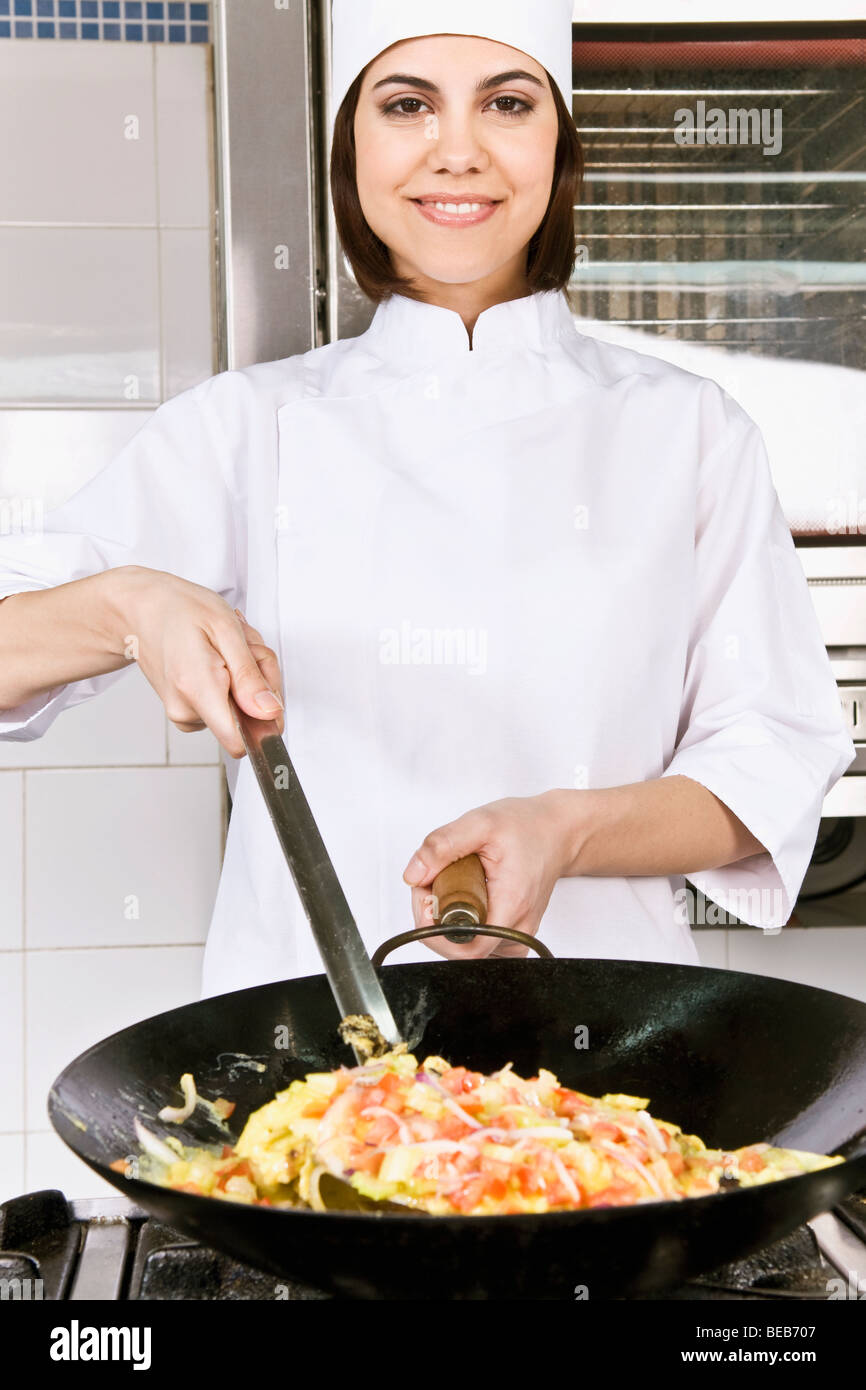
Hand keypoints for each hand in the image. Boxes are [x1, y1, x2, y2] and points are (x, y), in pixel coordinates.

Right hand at [117, 567, 284, 758]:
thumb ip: (249, 677)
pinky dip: (233, 680)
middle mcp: (185, 710)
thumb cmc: (181, 610)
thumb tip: (270, 712)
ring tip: (225, 648)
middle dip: (259, 682)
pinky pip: (226, 705)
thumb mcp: (227, 629)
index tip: (264, 690)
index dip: (264, 721)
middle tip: (243, 649)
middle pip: (249, 719)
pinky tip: (218, 657)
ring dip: (246, 677)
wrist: (143, 610)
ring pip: (241, 709)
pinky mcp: (186, 713)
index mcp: (197, 689)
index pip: (239, 741)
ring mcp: (183, 714)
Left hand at [401, 792, 575, 959]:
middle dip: (434, 922)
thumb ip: (443, 845)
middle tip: (431, 886)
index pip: (466, 946)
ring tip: (446, 890)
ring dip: (446, 926)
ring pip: (470, 951)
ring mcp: (519, 933)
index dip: (434, 930)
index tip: (427, 897)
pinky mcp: (515, 932)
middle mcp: (519, 926)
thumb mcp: (480, 823)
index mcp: (511, 904)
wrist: (558, 831)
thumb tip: (414, 874)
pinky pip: (482, 945)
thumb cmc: (527, 827)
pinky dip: (463, 929)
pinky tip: (458, 903)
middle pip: (463, 951)